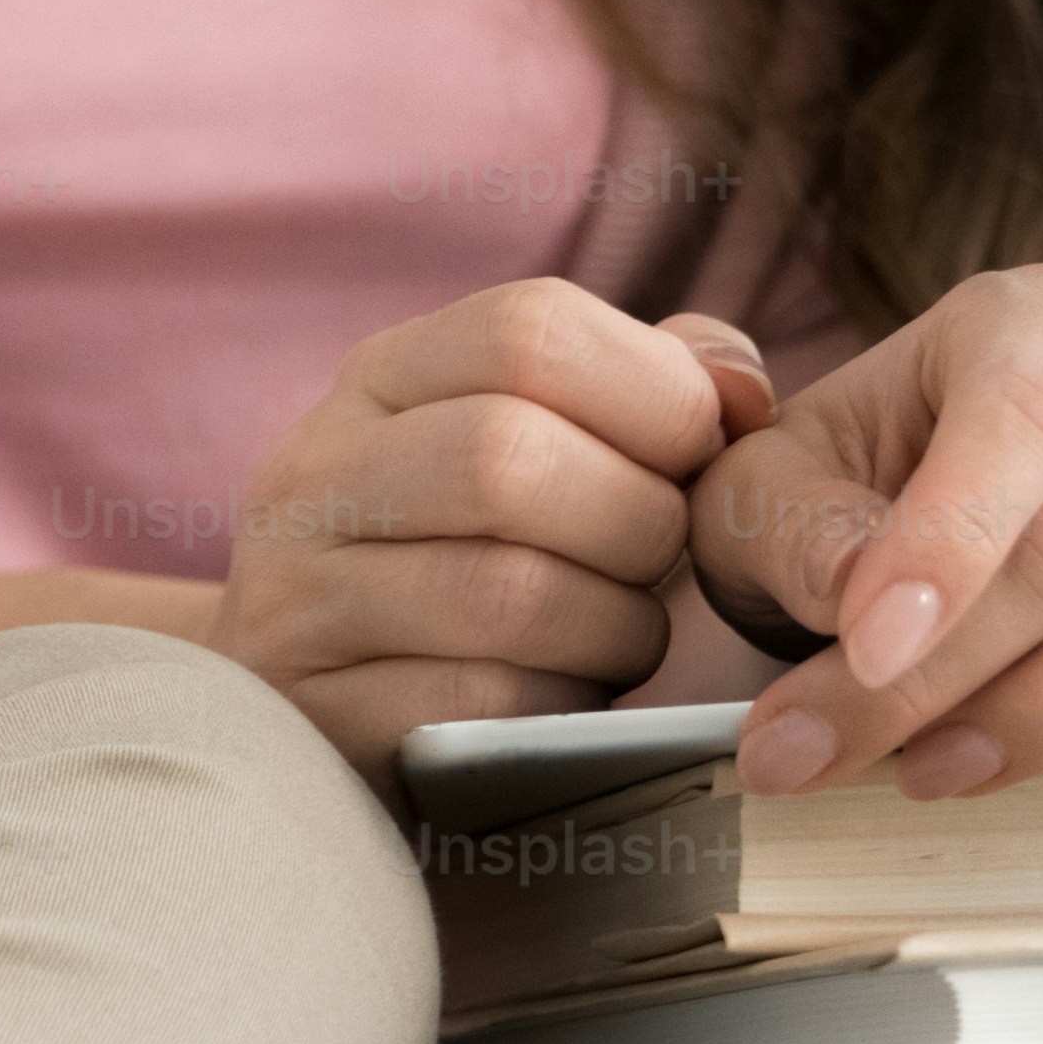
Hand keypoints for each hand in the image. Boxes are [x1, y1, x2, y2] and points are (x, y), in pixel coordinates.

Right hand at [200, 283, 776, 773]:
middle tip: (659, 560)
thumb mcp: (542, 438)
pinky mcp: (319, 712)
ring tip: (614, 631)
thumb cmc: (478, 555)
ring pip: (505, 592)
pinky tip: (559, 697)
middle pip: (508, 458)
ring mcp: (299, 597)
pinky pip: (483, 706)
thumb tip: (744, 392)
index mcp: (380, 380)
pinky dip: (560, 707)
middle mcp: (316, 475)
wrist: (321, 703)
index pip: (525, 331)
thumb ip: (654, 384)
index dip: (655, 390)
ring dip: (613, 624)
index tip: (699, 452)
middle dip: (638, 520)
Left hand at [687, 265, 1042, 796]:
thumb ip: (796, 526)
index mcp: (1026, 322)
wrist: (900, 509)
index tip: (868, 648)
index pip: (1013, 420)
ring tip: (935, 767)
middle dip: (942, 672)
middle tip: (820, 750)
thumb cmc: (834, 485)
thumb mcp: (769, 485)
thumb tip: (853, 595)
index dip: (944, 545)